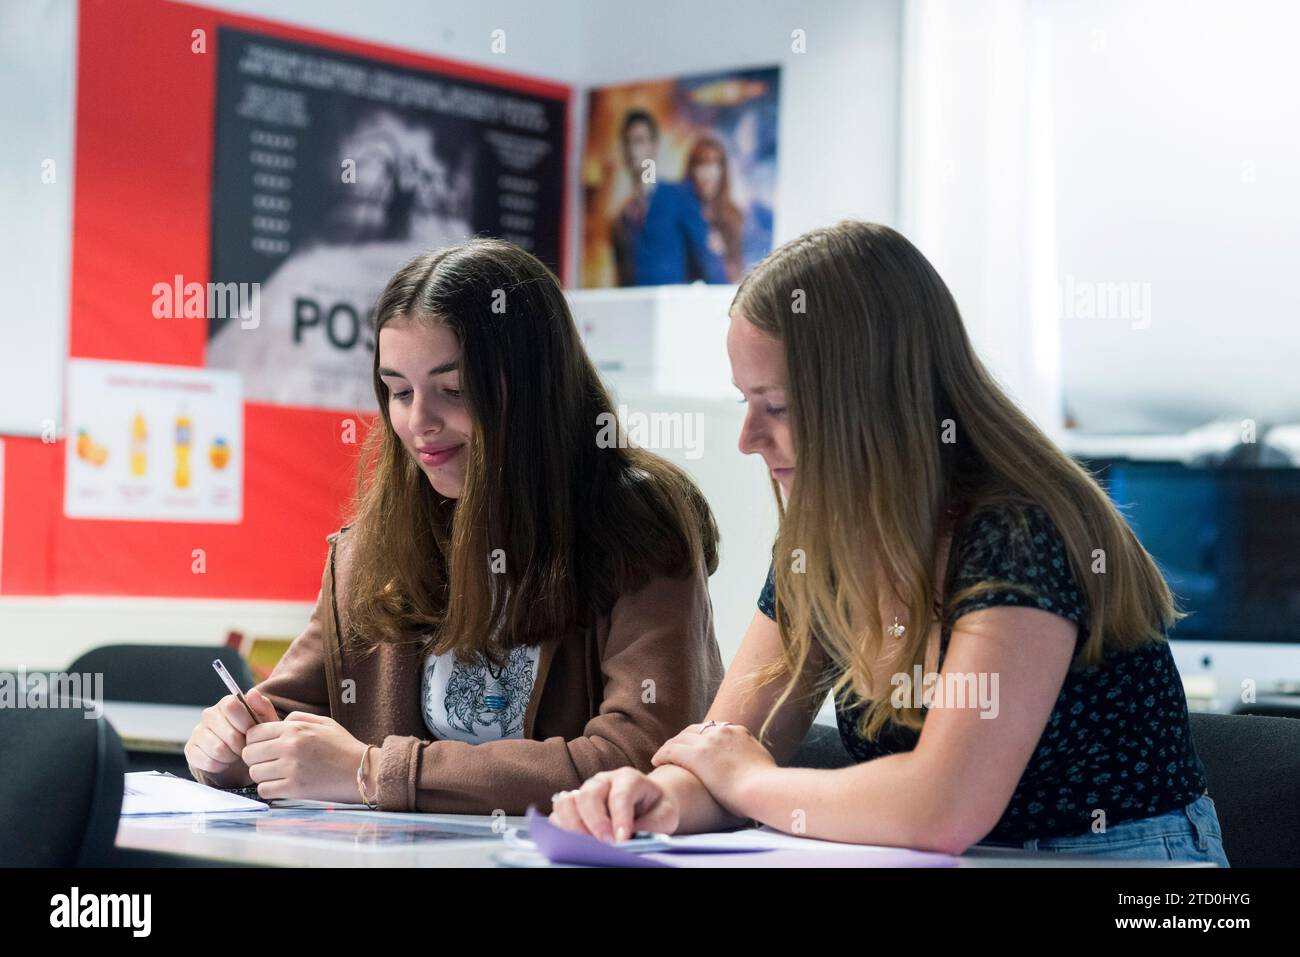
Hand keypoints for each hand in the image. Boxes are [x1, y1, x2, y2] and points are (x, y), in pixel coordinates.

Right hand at [185, 688, 278, 786]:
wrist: (241, 758)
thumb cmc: (255, 736)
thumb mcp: (265, 722)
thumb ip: (263, 707)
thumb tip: (253, 692)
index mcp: (227, 703)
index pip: (231, 706)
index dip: (245, 723)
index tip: (252, 733)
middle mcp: (209, 714)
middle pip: (228, 733)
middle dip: (242, 745)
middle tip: (246, 748)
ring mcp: (198, 732)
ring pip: (218, 749)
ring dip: (232, 757)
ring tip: (236, 754)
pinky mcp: (190, 749)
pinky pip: (208, 762)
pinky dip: (221, 766)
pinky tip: (225, 762)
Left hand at [242, 711, 368, 803]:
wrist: (362, 771)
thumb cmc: (343, 746)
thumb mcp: (324, 722)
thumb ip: (298, 718)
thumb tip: (278, 721)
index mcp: (295, 728)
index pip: (254, 733)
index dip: (254, 741)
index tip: (263, 747)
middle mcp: (290, 746)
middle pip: (249, 753)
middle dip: (255, 758)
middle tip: (268, 762)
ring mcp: (292, 768)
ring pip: (254, 773)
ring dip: (262, 775)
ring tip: (276, 774)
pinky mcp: (295, 789)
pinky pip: (264, 790)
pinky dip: (269, 789)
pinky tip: (281, 785)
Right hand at [549, 767, 679, 842]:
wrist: (650, 804)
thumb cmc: (657, 809)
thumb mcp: (664, 817)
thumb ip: (649, 827)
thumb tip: (626, 841)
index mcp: (628, 778)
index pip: (620, 795)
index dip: (620, 818)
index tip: (623, 840)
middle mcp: (602, 781)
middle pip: (588, 795)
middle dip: (595, 823)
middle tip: (606, 845)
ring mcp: (584, 792)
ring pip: (566, 803)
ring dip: (573, 827)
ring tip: (587, 847)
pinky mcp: (572, 807)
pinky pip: (557, 816)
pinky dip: (561, 831)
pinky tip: (574, 845)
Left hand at [650, 721, 776, 817]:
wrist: (763, 789)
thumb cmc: (767, 786)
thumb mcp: (763, 764)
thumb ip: (754, 761)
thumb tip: (756, 769)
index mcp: (739, 732)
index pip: (714, 729)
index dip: (702, 738)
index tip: (696, 747)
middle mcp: (723, 731)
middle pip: (695, 730)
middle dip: (684, 739)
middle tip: (676, 750)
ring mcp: (708, 742)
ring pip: (680, 738)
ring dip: (671, 747)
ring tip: (663, 756)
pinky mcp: (696, 755)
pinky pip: (671, 750)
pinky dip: (662, 754)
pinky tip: (656, 762)